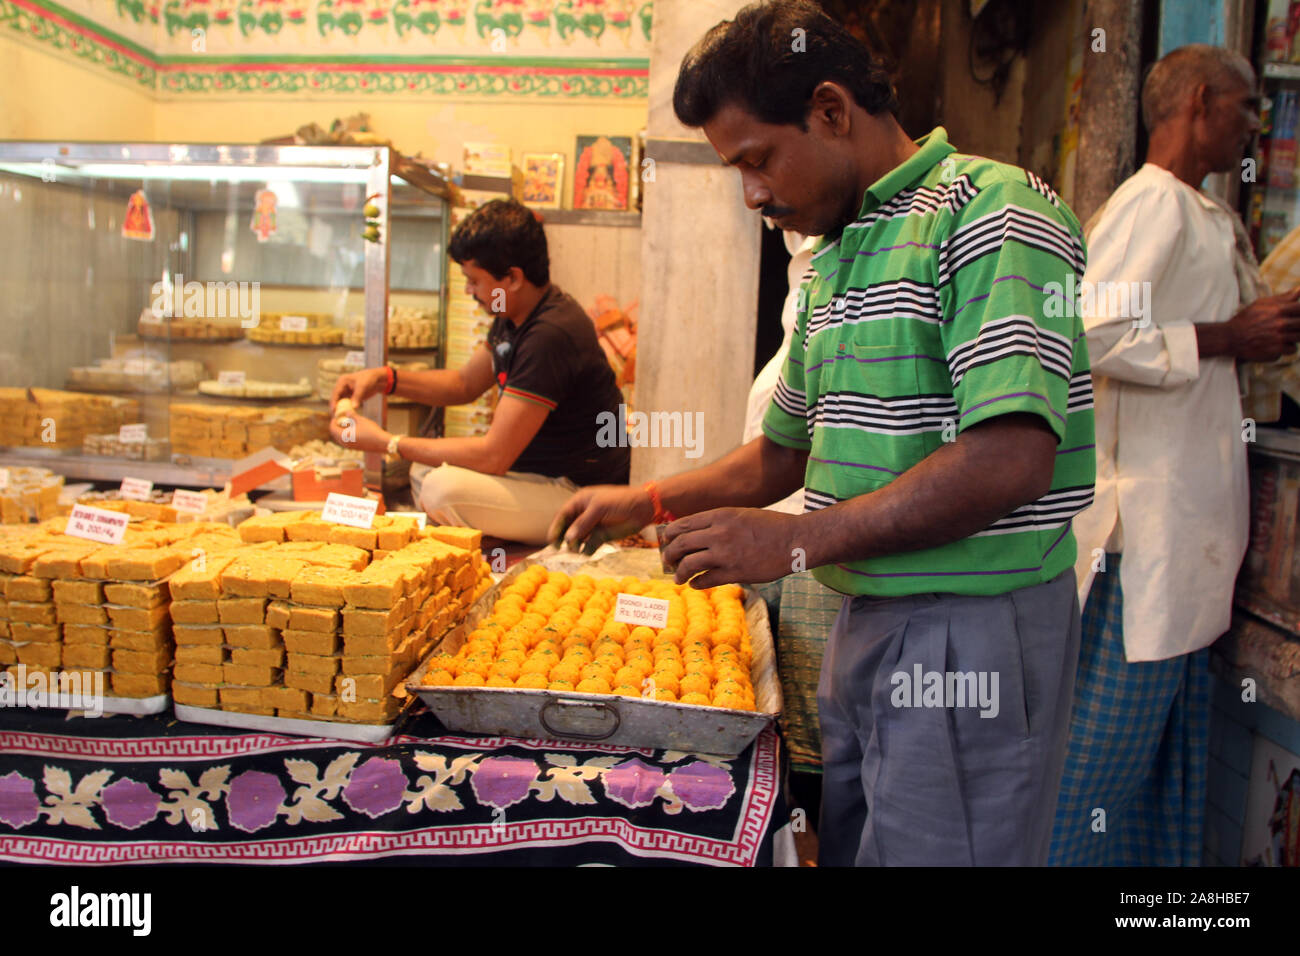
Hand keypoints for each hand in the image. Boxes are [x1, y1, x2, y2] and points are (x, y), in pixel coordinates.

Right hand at [330, 367, 389, 412]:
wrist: (377, 379)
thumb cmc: (369, 379)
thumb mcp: (363, 386)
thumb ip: (357, 396)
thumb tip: (354, 407)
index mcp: (342, 381)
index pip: (335, 392)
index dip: (333, 401)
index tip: (333, 410)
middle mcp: (342, 387)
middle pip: (336, 398)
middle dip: (335, 407)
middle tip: (334, 416)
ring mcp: (346, 392)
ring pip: (340, 402)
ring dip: (340, 409)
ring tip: (339, 418)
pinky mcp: (351, 396)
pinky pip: (346, 404)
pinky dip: (346, 409)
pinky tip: (346, 416)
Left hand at [330, 411, 389, 453]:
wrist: (382, 443)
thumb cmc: (371, 431)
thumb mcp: (361, 420)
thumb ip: (352, 415)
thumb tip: (346, 411)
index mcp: (343, 436)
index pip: (332, 429)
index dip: (332, 421)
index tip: (336, 416)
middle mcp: (345, 443)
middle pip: (334, 435)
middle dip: (336, 426)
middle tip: (340, 419)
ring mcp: (350, 447)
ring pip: (340, 439)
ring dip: (341, 431)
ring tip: (347, 424)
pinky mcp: (356, 448)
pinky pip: (346, 442)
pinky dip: (346, 435)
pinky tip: (353, 430)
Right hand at [549, 485, 653, 552]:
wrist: (642, 508)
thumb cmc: (619, 501)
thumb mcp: (599, 508)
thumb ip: (583, 523)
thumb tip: (568, 538)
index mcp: (581, 502)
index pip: (564, 515)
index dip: (557, 527)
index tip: (552, 539)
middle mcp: (584, 514)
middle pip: (568, 528)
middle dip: (564, 538)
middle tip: (558, 549)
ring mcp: (593, 526)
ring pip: (578, 538)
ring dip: (575, 546)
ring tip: (576, 551)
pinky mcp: (601, 536)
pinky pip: (590, 545)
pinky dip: (587, 550)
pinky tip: (586, 553)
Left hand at [660, 508, 804, 587]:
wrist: (795, 540)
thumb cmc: (770, 526)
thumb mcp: (740, 515)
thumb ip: (718, 522)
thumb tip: (695, 534)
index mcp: (720, 515)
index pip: (683, 525)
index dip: (670, 535)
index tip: (666, 541)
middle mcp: (719, 533)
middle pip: (681, 544)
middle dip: (670, 555)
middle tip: (668, 561)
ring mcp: (726, 554)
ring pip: (690, 564)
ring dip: (680, 573)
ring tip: (678, 578)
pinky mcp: (735, 572)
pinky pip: (706, 580)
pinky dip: (697, 583)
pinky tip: (696, 583)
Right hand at [1227, 288, 1299, 361]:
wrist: (1231, 338)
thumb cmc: (1246, 319)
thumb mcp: (1261, 304)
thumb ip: (1282, 298)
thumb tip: (1299, 289)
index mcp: (1278, 310)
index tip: (1296, 314)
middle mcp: (1280, 325)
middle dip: (1298, 324)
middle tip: (1288, 325)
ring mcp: (1279, 339)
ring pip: (1299, 337)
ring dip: (1295, 335)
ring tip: (1284, 334)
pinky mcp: (1276, 351)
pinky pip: (1293, 349)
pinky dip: (1288, 347)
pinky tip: (1279, 344)